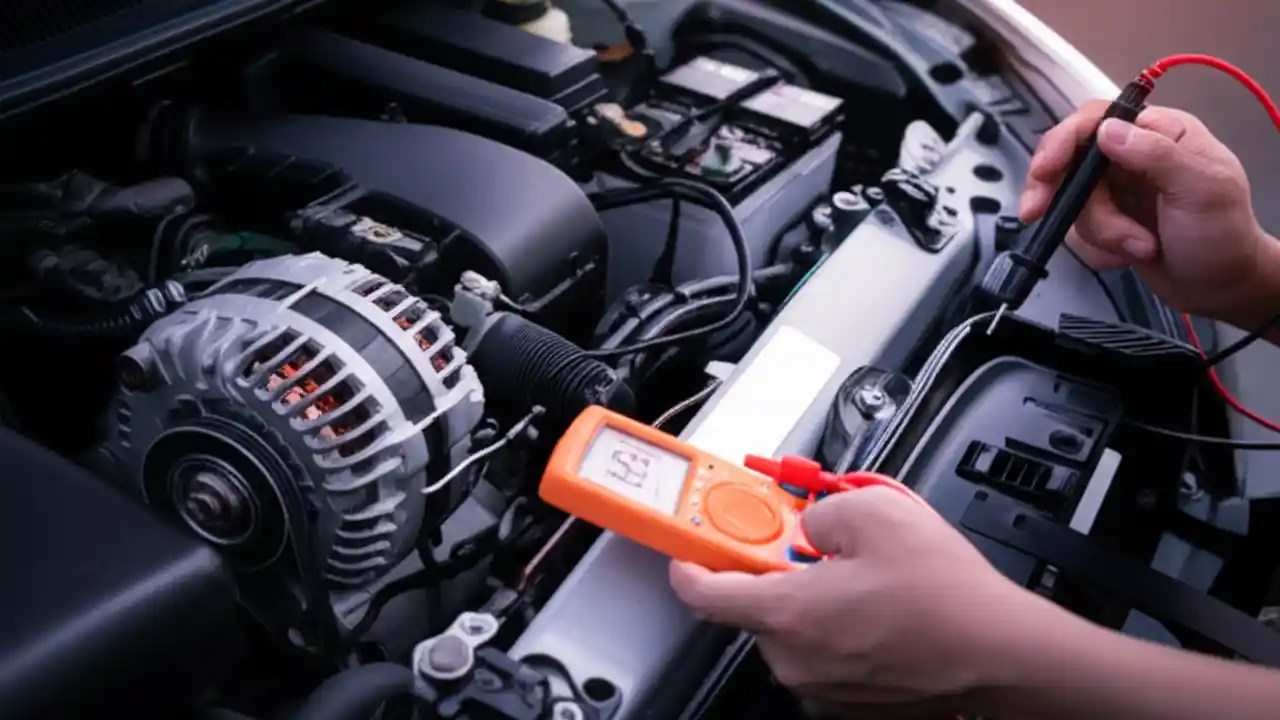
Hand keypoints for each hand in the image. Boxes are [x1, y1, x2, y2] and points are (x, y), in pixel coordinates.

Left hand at [669, 487, 1054, 716]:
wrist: (1003, 653)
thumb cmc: (947, 597)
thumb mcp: (874, 512)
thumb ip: (819, 508)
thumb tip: (809, 520)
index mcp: (788, 614)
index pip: (704, 593)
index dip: (690, 562)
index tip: (688, 546)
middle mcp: (797, 658)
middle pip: (759, 603)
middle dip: (781, 569)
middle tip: (820, 544)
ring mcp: (824, 684)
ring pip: (797, 626)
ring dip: (818, 596)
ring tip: (872, 577)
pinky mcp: (852, 698)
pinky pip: (828, 649)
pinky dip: (843, 624)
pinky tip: (886, 605)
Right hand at [1020, 101, 1279, 329]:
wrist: (1220, 288)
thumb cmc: (1222, 236)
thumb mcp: (1201, 188)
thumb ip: (1156, 154)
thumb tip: (1106, 130)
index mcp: (1159, 131)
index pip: (1096, 119)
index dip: (1063, 141)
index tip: (1044, 171)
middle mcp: (1132, 155)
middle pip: (1071, 161)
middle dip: (1062, 194)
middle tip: (1039, 212)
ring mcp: (1116, 190)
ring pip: (1073, 202)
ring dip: (1102, 231)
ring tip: (1140, 246)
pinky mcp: (1106, 220)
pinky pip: (1077, 229)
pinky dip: (1099, 248)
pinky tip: (1129, 255)